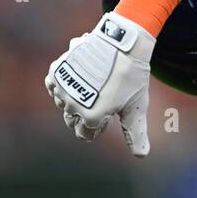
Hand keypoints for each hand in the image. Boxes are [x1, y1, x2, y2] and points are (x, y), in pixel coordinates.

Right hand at [44, 12, 153, 156]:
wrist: (122, 42)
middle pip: (73, 120)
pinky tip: (80, 76)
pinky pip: (54, 87)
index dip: (101, 124)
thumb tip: (142, 155)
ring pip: (64, 103)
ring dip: (76, 97)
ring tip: (95, 82)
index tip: (111, 109)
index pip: (86, 134)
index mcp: (93, 117)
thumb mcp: (136, 106)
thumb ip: (136, 133)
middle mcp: (73, 105)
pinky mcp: (57, 72)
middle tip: (104, 95)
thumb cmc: (132, 76)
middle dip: (86, 113)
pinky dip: (64, 84)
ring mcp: (63, 88)